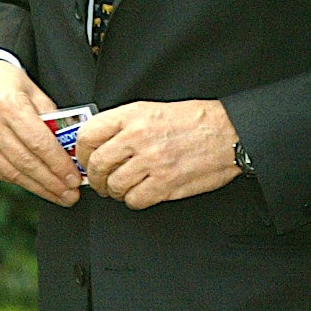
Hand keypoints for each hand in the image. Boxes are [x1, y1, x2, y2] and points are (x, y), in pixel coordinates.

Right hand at [0, 60, 81, 207]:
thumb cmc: (9, 85)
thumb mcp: (34, 91)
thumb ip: (52, 117)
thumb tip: (71, 148)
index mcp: (8, 104)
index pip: (38, 142)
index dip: (58, 164)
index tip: (74, 178)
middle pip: (26, 162)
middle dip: (51, 183)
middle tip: (71, 194)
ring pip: (12, 173)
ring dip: (38, 188)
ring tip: (59, 195)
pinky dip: (20, 181)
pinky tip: (37, 185)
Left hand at [78, 99, 240, 208]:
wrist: (229, 133)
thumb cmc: (196, 120)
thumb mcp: (154, 109)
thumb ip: (125, 124)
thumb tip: (100, 144)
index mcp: (133, 115)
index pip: (88, 134)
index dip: (82, 152)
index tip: (86, 158)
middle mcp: (138, 137)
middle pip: (97, 164)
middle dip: (96, 177)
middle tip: (101, 181)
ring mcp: (152, 162)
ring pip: (114, 185)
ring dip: (114, 191)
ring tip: (122, 188)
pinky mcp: (165, 184)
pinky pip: (134, 200)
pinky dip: (133, 200)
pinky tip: (140, 193)